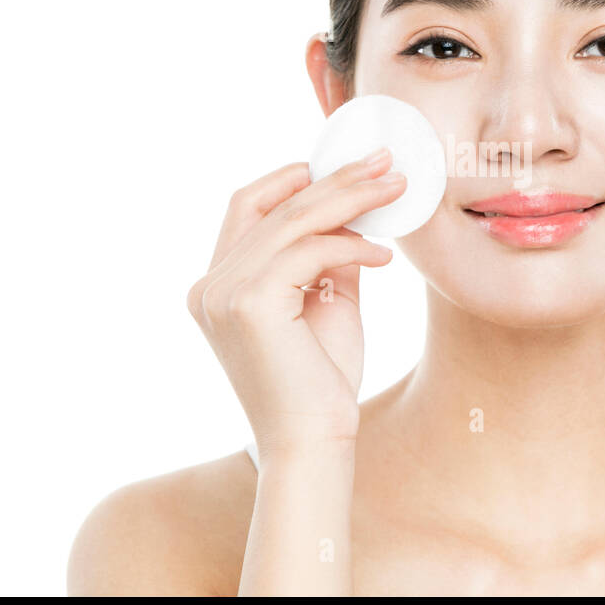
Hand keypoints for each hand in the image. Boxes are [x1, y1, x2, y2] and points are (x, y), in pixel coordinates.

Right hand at [186, 148, 406, 452]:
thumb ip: (327, 254)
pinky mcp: (248, 303)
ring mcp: (222, 293)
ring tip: (395, 190)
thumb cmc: (321, 382)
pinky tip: (384, 256)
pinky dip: (352, 245)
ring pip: (294, 220)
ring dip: (352, 199)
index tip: (349, 166)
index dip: (294, 178)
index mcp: (216, 285)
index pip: (247, 207)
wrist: (314, 443)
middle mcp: (208, 285)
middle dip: (335, 178)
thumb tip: (354, 207)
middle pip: (275, 206)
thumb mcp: (326, 302)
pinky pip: (309, 251)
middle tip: (384, 162)